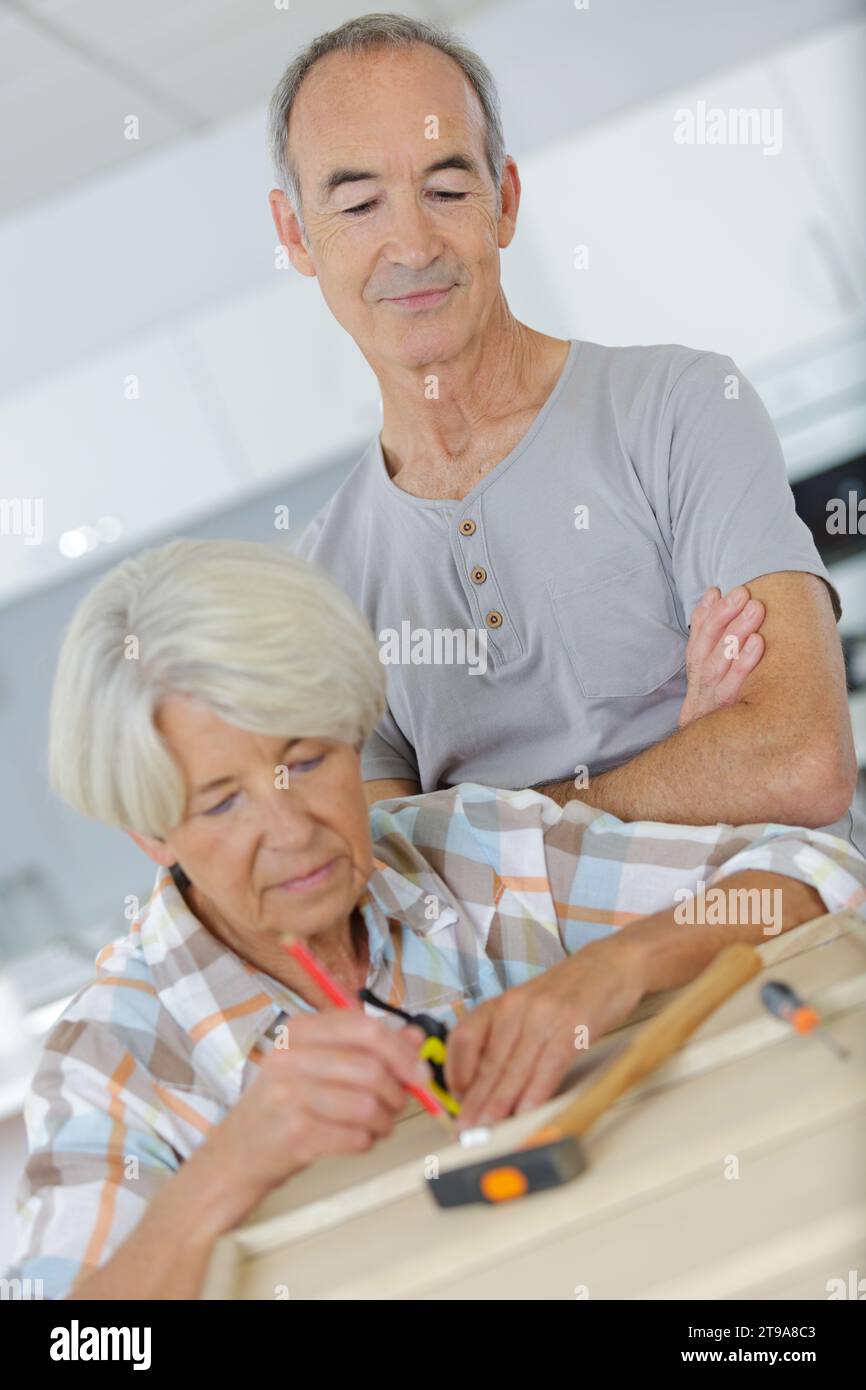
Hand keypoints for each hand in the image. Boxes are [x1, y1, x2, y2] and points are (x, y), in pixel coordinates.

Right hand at [198, 1011, 428, 1227]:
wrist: (236, 1154)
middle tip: (398, 1104)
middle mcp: (289, 1058)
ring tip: (376, 1125)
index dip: (401, 1050)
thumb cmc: (284, 1106)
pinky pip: (356, 1136)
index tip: (419, 1071)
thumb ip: (366, 1047)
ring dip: (385, 1121)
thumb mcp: (318, 1065)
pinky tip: (357, 1139)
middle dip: (397, 1091)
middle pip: (371, 1068)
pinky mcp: (294, 1135)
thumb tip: (415, 1037)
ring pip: (368, 1104)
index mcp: (299, 1032)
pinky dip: (367, 1141)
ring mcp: (288, 1096)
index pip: (364, 1028)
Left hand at [445, 936, 645, 1129]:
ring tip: (488, 1126)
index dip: (455, 1072)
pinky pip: (549, 1065)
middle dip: (476, 1099)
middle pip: (489, 1060)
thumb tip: (484, 1083)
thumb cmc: (566, 993)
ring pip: (515, 1066)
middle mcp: (516, 1007)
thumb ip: (504, 1039)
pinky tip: (527, 1110)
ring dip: (500, 1102)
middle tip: (465, 1127)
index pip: (464, 1038)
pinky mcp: (572, 1026)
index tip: (453, 1100)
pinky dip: (536, 1091)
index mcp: (500, 1004)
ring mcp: (544, 1016)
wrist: (611, 965)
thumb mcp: (526, 1009)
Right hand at [678, 585, 764, 728]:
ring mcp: (711, 705)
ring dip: (735, 634)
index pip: (696, 643)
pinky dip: (743, 664)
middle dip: (724, 619)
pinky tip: (757, 643)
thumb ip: (709, 636)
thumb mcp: (711, 675)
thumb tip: (712, 593)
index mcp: (696, 679)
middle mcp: (700, 691)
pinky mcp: (727, 718)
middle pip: (706, 650)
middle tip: (743, 594)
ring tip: (754, 609)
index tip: (719, 590)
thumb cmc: (723, 710)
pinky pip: (733, 688)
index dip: (706, 616)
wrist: (715, 761)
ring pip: (717, 666)